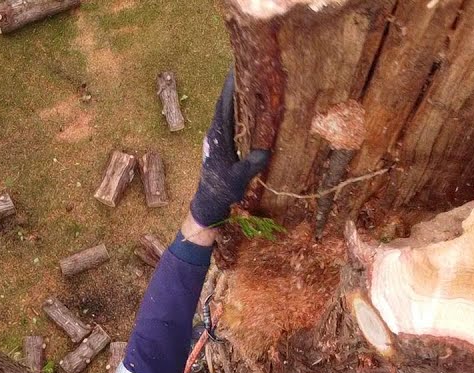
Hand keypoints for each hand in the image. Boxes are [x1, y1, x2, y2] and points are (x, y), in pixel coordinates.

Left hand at [188, 71, 270, 227]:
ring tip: (251, 82)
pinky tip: (250, 108)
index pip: (223, 106)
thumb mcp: (237, 178)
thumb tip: (264, 152)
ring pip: (227, 112)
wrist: (209, 203)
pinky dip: (239, 110)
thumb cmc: (222, 190)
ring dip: (237, 97)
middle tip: (248, 68)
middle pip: (225, 103)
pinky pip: (230, 121)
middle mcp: (215, 133)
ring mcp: (217, 138)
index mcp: (217, 136)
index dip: (230, 88)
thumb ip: (249, 165)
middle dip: (235, 86)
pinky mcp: (221, 144)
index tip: (236, 70)